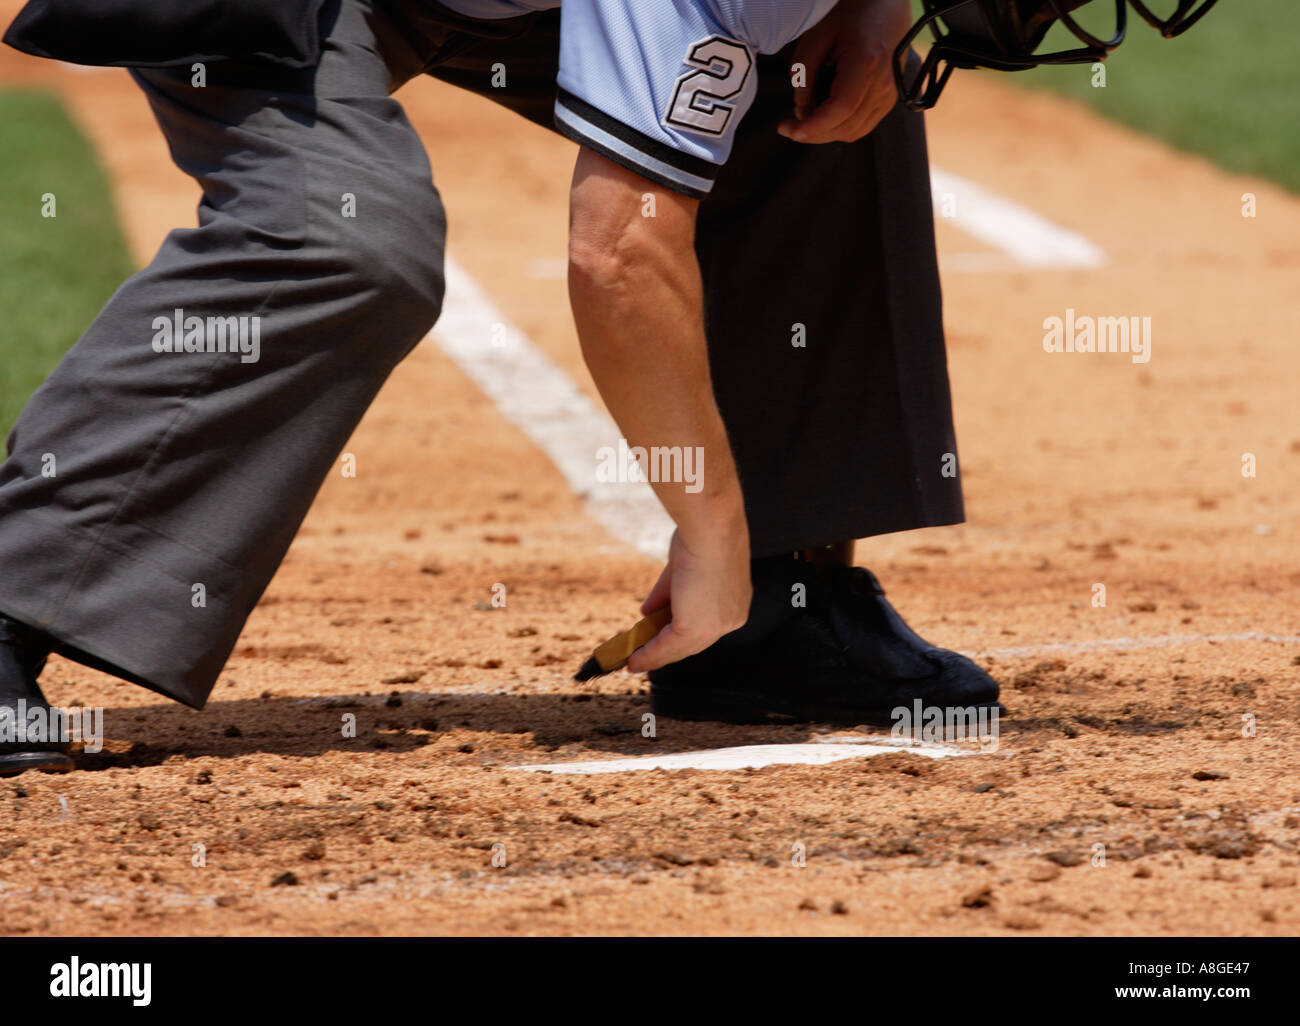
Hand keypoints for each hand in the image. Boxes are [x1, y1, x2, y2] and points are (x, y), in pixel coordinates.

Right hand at [625, 525, 751, 672]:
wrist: (711, 531)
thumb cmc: (702, 536)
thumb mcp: (681, 569)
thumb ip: (667, 595)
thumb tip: (647, 612)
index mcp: (735, 600)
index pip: (706, 622)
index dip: (682, 632)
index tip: (661, 636)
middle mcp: (732, 618)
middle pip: (695, 642)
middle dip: (667, 650)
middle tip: (644, 654)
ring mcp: (716, 626)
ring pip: (680, 648)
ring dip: (654, 657)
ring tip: (634, 662)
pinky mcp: (696, 629)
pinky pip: (666, 647)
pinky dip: (648, 655)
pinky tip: (634, 660)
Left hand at [777, 0, 912, 144]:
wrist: (886, 5)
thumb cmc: (851, 13)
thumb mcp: (817, 35)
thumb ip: (804, 73)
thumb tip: (801, 109)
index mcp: (866, 61)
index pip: (841, 107)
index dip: (814, 126)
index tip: (789, 130)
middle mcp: (883, 83)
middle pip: (846, 126)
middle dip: (813, 133)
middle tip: (787, 127)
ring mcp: (889, 93)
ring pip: (854, 131)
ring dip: (825, 133)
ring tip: (803, 120)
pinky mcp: (888, 99)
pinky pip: (862, 125)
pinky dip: (839, 128)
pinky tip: (822, 117)